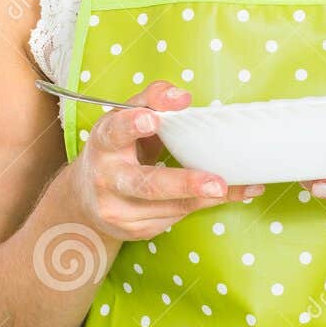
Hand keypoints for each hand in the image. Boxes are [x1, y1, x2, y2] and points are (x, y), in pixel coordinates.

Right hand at [70, 79, 262, 241]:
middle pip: (146, 184)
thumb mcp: (125, 120)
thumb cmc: (116, 151)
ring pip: (170, 207)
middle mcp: (107, 179)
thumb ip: (151, 100)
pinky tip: (224, 196)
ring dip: (207, 197)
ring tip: (238, 187)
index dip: (132, 125)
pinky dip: (202, 204)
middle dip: (184, 183)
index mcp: (103, 143)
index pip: (114, 132)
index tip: (153, 120)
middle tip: (217, 183)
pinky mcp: (135, 230)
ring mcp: (119, 210)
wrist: (87, 200)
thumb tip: (182, 97)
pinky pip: (176, 217)